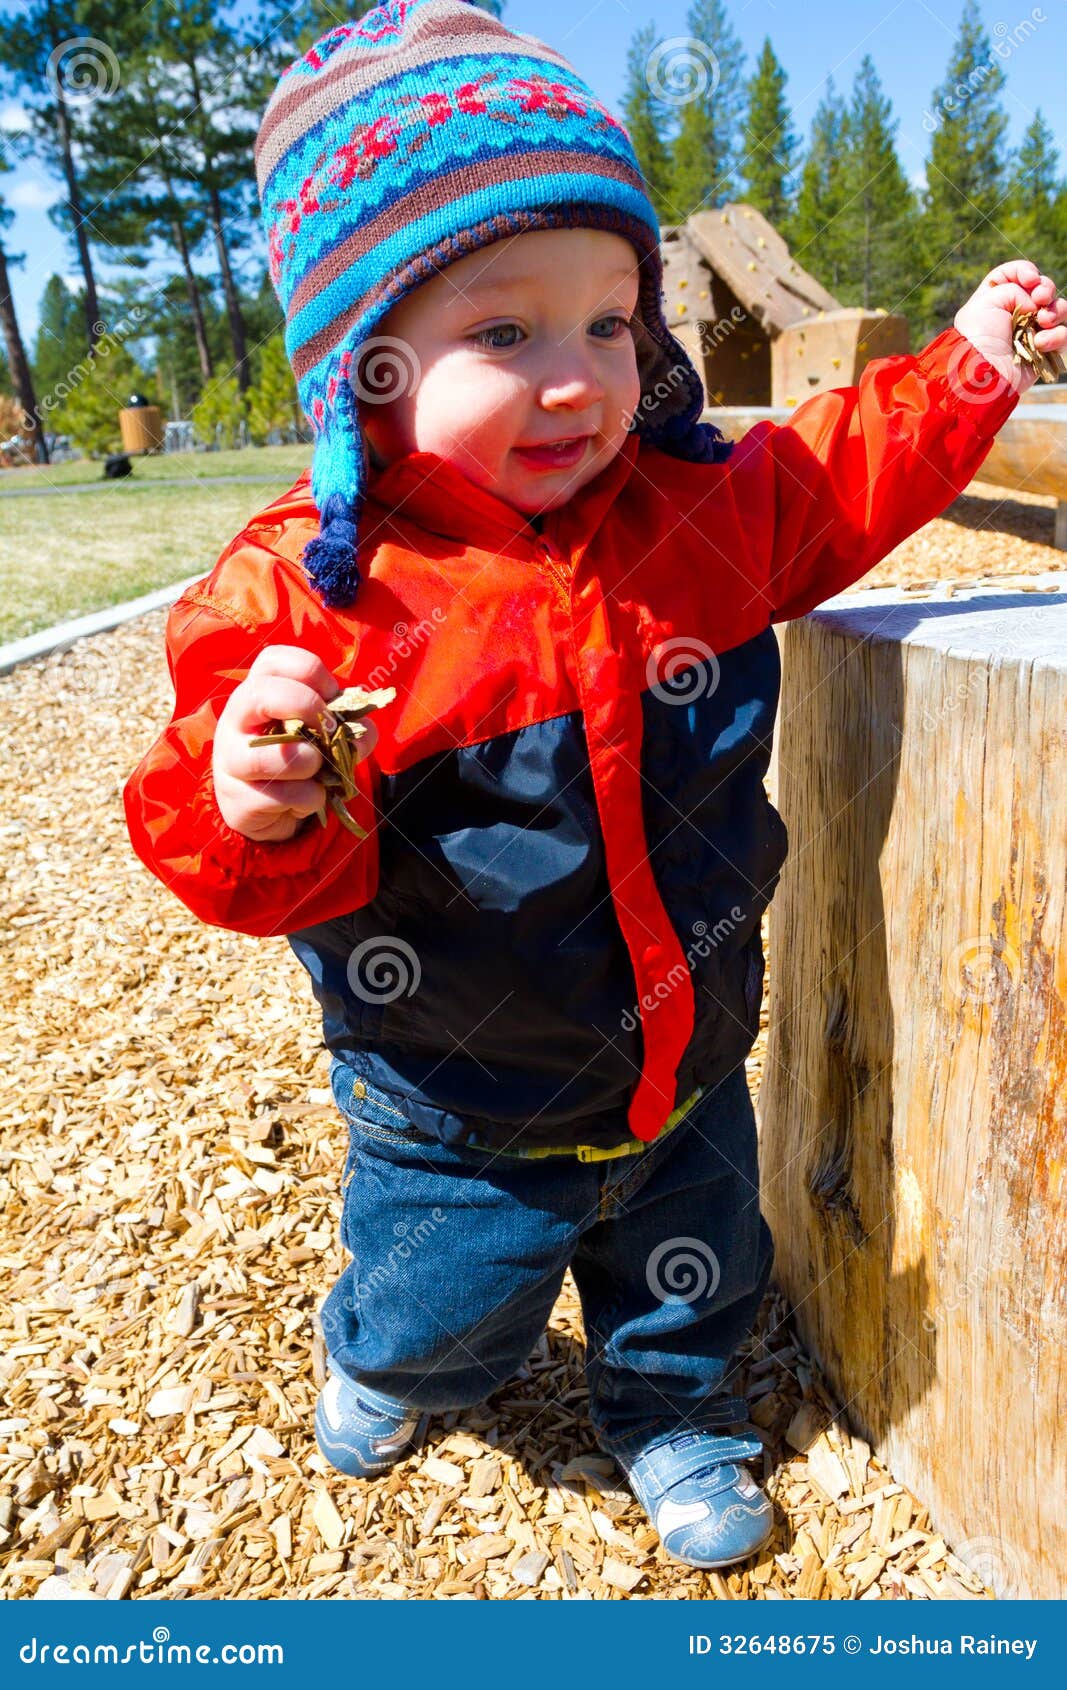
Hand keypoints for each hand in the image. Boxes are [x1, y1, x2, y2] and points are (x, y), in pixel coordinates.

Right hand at [213, 645, 340, 841]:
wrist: (265, 808)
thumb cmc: (297, 759)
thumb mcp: (323, 736)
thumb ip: (350, 726)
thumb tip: (363, 733)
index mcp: (258, 692)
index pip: (273, 659)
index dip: (312, 672)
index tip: (332, 698)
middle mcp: (236, 720)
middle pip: (262, 693)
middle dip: (306, 706)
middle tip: (328, 728)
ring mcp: (231, 760)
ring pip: (264, 756)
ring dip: (307, 761)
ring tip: (317, 768)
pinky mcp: (237, 799)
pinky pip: (280, 796)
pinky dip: (309, 797)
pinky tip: (309, 797)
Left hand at [954, 260, 1066, 395]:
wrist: (984, 371)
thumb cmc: (980, 336)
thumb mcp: (988, 300)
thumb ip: (1015, 288)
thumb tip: (1036, 304)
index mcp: (994, 298)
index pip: (1015, 273)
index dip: (1026, 271)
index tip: (1030, 279)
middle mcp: (1013, 313)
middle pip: (1042, 288)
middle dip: (1046, 288)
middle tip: (1041, 298)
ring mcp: (1029, 331)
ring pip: (1057, 310)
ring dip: (1056, 311)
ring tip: (1043, 321)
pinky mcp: (1042, 350)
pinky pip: (1062, 335)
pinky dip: (1056, 336)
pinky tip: (1041, 344)